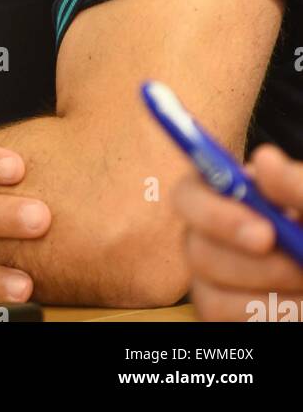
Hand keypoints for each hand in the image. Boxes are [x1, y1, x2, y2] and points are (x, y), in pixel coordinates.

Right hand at [172, 144, 302, 320]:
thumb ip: (296, 185)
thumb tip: (264, 159)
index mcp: (229, 196)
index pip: (188, 195)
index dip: (215, 215)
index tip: (265, 235)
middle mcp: (214, 236)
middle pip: (197, 250)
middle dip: (253, 266)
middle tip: (299, 268)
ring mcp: (216, 280)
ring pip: (209, 294)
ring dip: (266, 300)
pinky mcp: (226, 313)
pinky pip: (223, 321)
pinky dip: (266, 319)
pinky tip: (296, 309)